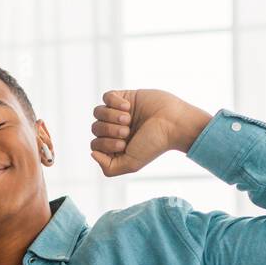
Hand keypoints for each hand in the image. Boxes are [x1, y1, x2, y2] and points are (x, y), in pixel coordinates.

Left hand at [89, 89, 211, 176]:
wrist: (172, 123)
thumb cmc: (154, 144)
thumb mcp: (131, 164)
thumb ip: (109, 168)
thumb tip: (92, 153)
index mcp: (116, 146)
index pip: (95, 145)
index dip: (105, 143)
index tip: (123, 144)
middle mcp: (116, 130)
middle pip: (95, 128)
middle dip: (109, 130)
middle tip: (127, 131)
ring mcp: (119, 113)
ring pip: (98, 112)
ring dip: (111, 116)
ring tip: (128, 119)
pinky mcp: (125, 97)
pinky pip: (106, 97)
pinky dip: (114, 102)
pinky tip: (128, 106)